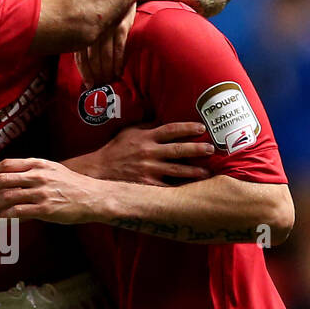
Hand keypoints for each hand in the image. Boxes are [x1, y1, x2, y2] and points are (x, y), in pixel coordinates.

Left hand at [0, 157, 106, 224]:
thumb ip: (35, 170)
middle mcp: (38, 176)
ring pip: (6, 196)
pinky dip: (4, 215)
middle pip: (2, 179)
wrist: (94, 198)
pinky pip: (17, 212)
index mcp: (39, 164)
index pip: (7, 164)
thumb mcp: (54, 170)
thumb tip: (15, 175)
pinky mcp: (45, 209)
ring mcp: (41, 193)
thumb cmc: (74, 185)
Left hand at [76, 2, 136, 84]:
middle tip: (100, 87)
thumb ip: (84, 36)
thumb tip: (82, 59)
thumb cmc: (102, 6)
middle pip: (92, 58)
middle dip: (96, 75)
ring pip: (105, 55)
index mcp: (82, 29)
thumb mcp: (89, 18)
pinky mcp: (121, 25)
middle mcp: (92, 29)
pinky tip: (118, 72)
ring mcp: (107, 27)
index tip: (88, 85)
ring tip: (109, 82)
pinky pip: (119, 47)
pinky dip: (118, 61)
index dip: (84, 72)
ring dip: (107, 71)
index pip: (81, 56)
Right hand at [93, 122, 213, 184]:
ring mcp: (148, 170)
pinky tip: (191, 190)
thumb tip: (162, 119)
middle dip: (197, 149)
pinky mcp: (146, 185)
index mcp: (146, 137)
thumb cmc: (115, 150)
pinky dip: (179, 188)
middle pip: (179, 149)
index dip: (188, 128)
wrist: (98, 171)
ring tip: (207, 173)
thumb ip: (146, 127)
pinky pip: (167, 187)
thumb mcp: (128, 132)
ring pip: (177, 170)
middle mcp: (149, 152)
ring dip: (194, 171)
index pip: (171, 129)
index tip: (201, 128)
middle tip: (211, 149)